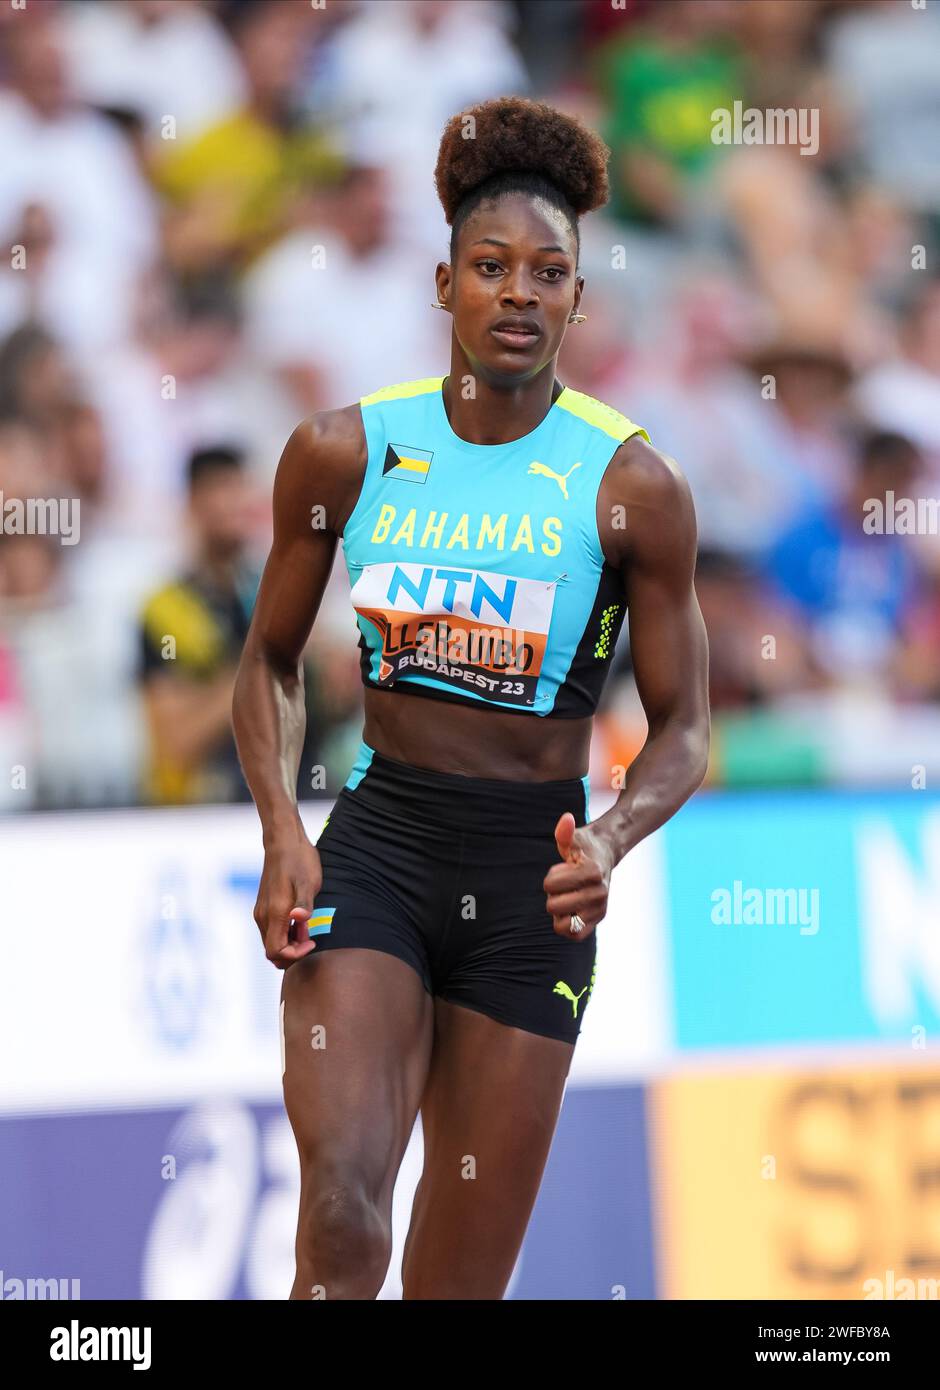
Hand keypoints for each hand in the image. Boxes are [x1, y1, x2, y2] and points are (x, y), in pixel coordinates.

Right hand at [253, 831, 321, 968]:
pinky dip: (286, 934)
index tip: (312, 941)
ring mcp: (262, 912)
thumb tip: (300, 919)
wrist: (284, 842)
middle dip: (293, 952)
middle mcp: (263, 916)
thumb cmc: (300, 861)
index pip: (276, 951)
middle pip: (272, 951)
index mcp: (274, 912)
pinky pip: (272, 931)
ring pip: (272, 942)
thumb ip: (304, 903)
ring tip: (308, 929)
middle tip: (311, 937)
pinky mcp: (264, 907)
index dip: (294, 955)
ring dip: (290, 943)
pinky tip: (301, 922)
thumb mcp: (309, 882)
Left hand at [543, 812, 613, 940]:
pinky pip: (574, 935)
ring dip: (559, 911)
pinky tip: (569, 910)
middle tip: (566, 885)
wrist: (605, 855)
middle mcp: (599, 893)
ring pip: (562, 925)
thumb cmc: (583, 847)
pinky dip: (566, 925)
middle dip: (553, 894)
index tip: (564, 869)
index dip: (551, 877)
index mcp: (591, 872)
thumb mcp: (572, 838)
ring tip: (568, 897)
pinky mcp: (598, 920)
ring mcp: (600, 909)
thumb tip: (566, 819)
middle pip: (553, 906)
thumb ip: (565, 832)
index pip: (550, 885)